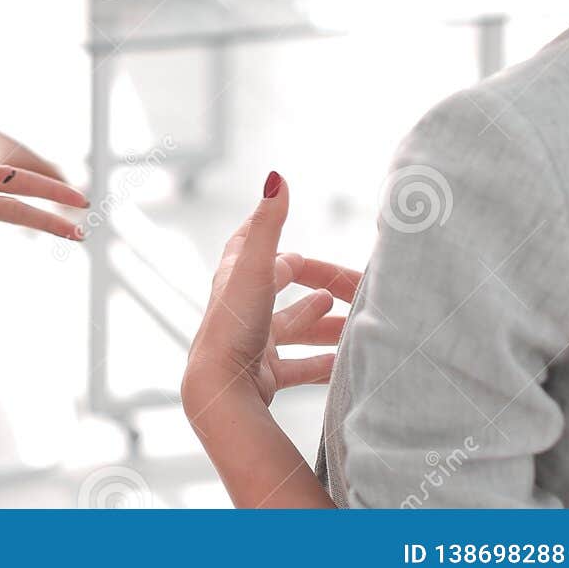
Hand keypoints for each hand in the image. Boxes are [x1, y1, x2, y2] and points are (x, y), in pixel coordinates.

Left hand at [182, 172, 360, 412]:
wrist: (219, 389)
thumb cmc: (234, 324)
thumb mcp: (256, 268)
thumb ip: (270, 225)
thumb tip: (277, 178)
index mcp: (234, 278)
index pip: (250, 243)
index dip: (266, 227)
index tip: (284, 212)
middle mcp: (239, 308)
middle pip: (279, 287)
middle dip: (310, 281)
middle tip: (348, 286)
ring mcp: (250, 342)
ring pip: (291, 327)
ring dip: (317, 320)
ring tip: (348, 320)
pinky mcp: (261, 374)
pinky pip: (297, 366)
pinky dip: (320, 362)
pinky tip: (343, 362)